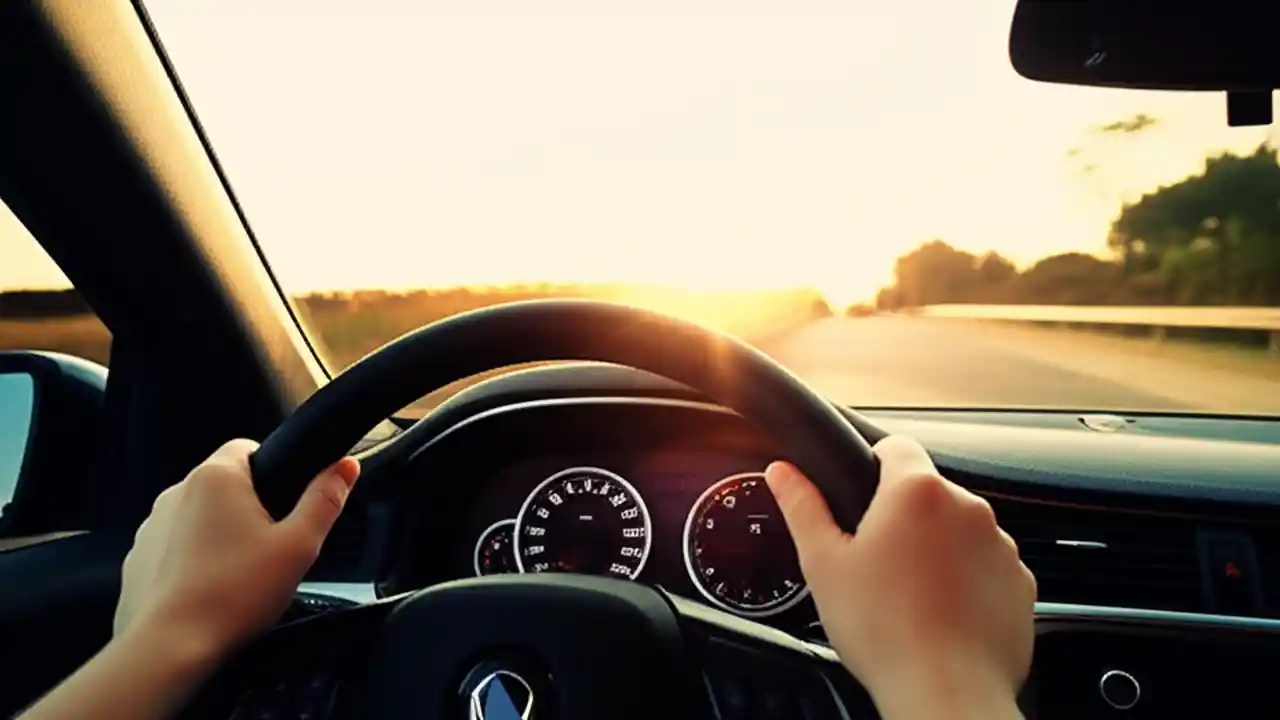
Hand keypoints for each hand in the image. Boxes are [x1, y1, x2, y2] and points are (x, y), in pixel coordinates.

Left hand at [114, 439, 359, 661]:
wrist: (170, 647)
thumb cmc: (235, 595)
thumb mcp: (299, 546)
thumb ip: (325, 500)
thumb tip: (345, 466)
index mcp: (217, 478)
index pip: (248, 447)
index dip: (274, 471)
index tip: (286, 505)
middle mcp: (176, 492)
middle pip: (225, 484)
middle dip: (249, 508)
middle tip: (271, 547)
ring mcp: (151, 526)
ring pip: (198, 516)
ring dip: (218, 533)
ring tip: (239, 574)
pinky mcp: (137, 558)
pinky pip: (174, 547)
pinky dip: (192, 560)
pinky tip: (209, 589)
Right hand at [765, 436, 1034, 719]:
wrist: (945, 693)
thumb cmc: (883, 631)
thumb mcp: (823, 563)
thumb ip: (802, 506)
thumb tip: (782, 472)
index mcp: (916, 492)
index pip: (896, 447)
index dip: (873, 464)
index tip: (862, 495)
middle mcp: (967, 508)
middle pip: (927, 492)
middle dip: (902, 517)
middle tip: (874, 561)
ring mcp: (1001, 545)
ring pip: (959, 530)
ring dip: (937, 549)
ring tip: (907, 595)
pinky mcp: (1020, 582)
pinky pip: (986, 567)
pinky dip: (966, 581)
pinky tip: (939, 613)